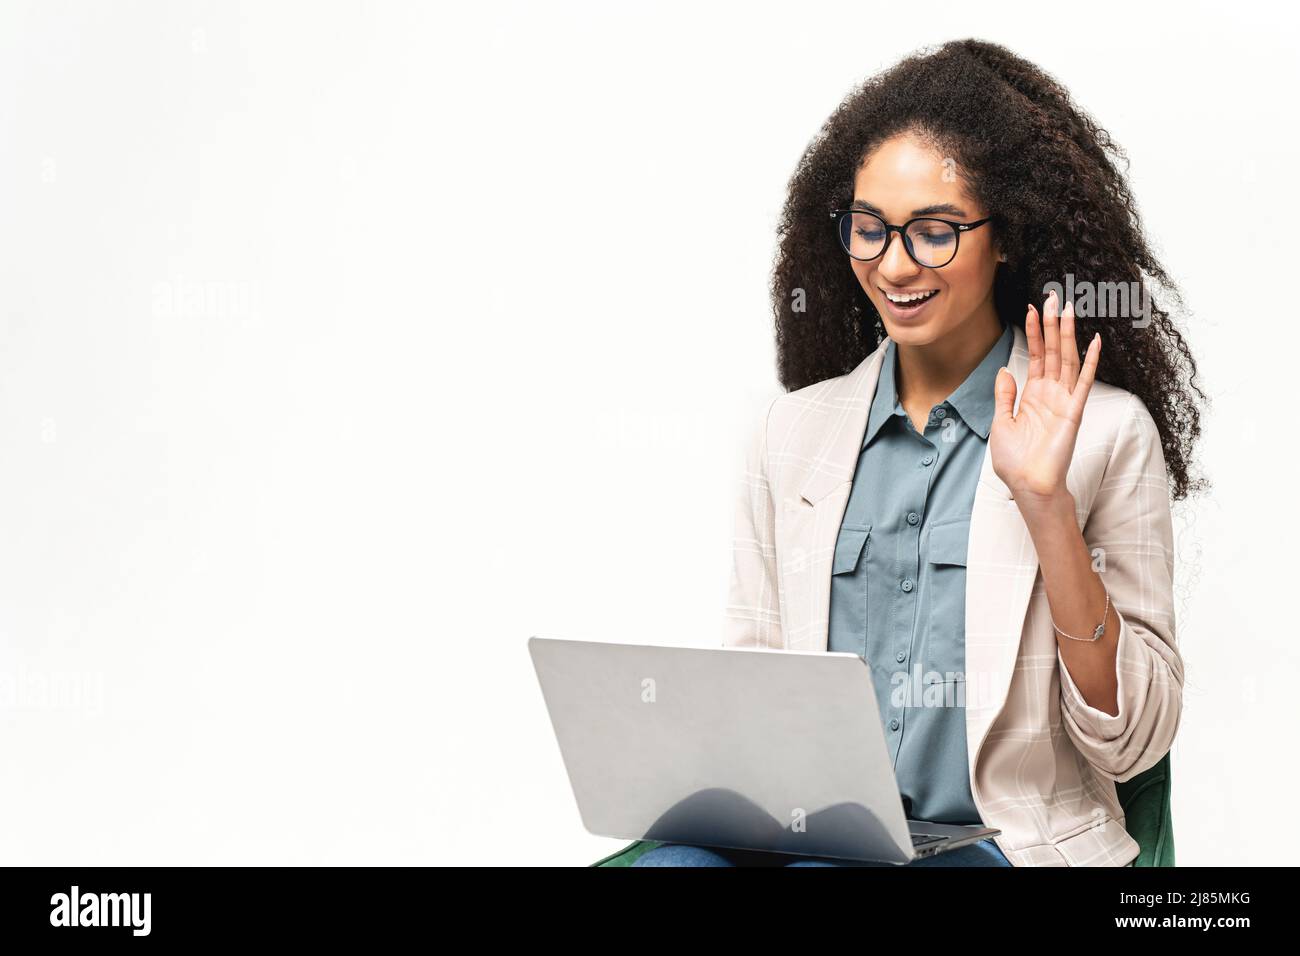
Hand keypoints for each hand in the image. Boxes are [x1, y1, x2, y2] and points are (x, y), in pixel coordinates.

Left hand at [990, 290, 1100, 505]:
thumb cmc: (1015, 461)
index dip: (1035, 332)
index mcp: (1033, 395)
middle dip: (1052, 324)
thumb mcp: (1001, 424)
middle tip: (1053, 296)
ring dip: (1068, 334)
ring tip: (1068, 308)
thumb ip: (1005, 396)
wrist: (1028, 485)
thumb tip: (1004, 370)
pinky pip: (1084, 382)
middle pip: (1054, 351)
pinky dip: (1091, 362)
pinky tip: (1095, 342)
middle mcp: (1050, 394)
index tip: (1032, 308)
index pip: (1036, 356)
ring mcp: (1064, 401)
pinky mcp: (1074, 411)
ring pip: (1068, 359)